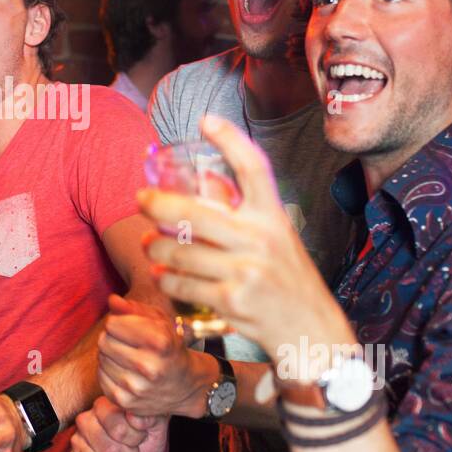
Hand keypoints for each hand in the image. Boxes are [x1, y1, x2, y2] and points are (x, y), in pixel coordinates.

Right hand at [69, 396, 167, 451]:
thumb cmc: (144, 438)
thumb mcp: (154, 425)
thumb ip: (148, 418)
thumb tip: (135, 418)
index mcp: (103, 406)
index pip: (118, 429)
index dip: (135, 439)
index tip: (139, 435)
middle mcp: (85, 420)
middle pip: (109, 451)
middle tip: (130, 449)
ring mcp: (76, 441)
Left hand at [98, 295, 208, 417]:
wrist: (186, 386)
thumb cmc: (170, 348)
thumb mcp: (160, 322)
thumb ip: (134, 308)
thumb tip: (112, 300)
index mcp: (160, 342)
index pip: (113, 324)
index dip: (119, 322)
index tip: (128, 327)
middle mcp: (149, 366)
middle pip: (104, 341)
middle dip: (112, 337)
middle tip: (126, 342)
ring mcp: (136, 386)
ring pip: (101, 358)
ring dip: (110, 354)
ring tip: (127, 356)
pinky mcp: (125, 401)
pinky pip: (101, 377)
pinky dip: (108, 371)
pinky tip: (124, 370)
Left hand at [137, 115, 352, 367]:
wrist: (311, 331)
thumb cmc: (286, 279)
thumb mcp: (276, 237)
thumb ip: (244, 212)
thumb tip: (207, 178)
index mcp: (272, 216)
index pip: (254, 168)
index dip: (230, 140)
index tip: (207, 120)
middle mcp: (261, 238)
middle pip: (195, 211)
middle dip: (157, 204)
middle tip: (140, 199)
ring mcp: (246, 270)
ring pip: (179, 252)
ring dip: (155, 249)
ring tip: (148, 246)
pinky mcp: (231, 300)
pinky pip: (182, 285)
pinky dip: (166, 281)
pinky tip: (161, 277)